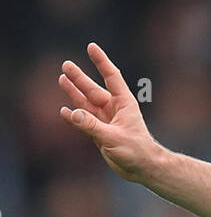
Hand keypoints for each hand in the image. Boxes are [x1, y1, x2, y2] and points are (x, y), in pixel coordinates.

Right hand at [59, 42, 158, 181]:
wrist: (143, 170)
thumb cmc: (136, 151)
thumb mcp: (114, 137)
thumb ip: (92, 126)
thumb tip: (71, 114)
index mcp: (124, 103)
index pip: (111, 76)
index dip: (101, 62)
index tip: (91, 47)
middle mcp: (114, 109)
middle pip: (93, 89)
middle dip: (79, 78)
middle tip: (66, 65)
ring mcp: (106, 121)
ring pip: (87, 104)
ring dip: (74, 93)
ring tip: (62, 79)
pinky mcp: (100, 134)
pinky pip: (84, 122)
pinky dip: (75, 117)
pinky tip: (64, 111)